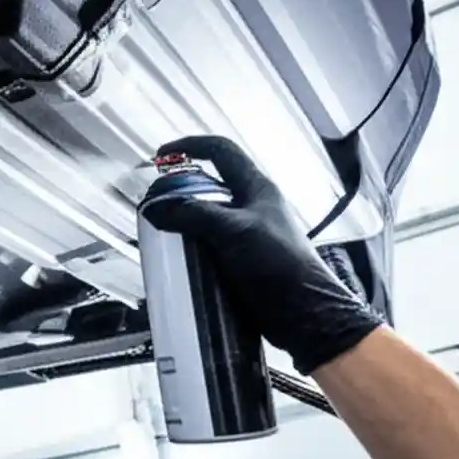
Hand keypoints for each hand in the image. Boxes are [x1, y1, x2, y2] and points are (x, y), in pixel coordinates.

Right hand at [142, 135, 381, 374]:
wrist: (303, 313)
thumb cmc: (280, 263)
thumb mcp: (234, 231)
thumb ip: (193, 214)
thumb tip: (155, 209)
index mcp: (257, 187)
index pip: (221, 151)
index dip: (190, 146)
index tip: (162, 155)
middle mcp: (250, 206)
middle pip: (208, 184)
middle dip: (179, 189)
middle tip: (155, 200)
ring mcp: (244, 233)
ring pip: (205, 216)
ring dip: (181, 220)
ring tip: (159, 230)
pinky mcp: (238, 259)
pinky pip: (206, 243)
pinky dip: (188, 246)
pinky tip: (174, 256)